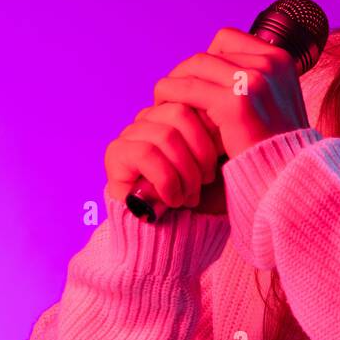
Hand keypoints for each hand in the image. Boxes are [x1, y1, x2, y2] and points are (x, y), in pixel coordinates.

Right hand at [104, 100, 227, 214]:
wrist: (168, 239)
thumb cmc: (198, 200)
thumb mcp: (216, 164)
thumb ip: (217, 135)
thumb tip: (221, 116)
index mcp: (175, 112)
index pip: (195, 100)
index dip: (212, 129)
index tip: (224, 157)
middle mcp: (150, 117)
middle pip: (181, 112)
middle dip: (200, 151)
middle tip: (207, 181)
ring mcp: (131, 133)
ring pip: (166, 134)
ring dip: (184, 170)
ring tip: (190, 196)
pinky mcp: (116, 153)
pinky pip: (146, 153)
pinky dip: (166, 180)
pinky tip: (173, 200)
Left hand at [153, 27, 309, 159]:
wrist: (287, 174)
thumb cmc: (273, 143)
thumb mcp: (271, 99)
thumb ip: (248, 79)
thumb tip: (204, 66)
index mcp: (280, 59)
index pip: (227, 39)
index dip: (207, 57)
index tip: (197, 80)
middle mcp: (269, 63)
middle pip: (208, 53)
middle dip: (186, 73)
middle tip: (172, 93)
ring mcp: (254, 80)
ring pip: (194, 67)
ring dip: (174, 82)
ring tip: (165, 101)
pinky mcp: (236, 102)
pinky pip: (188, 89)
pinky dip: (171, 96)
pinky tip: (166, 111)